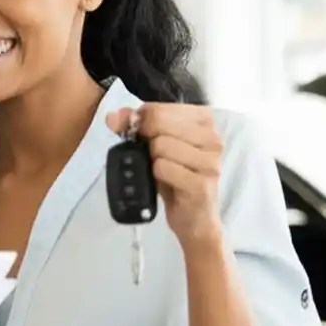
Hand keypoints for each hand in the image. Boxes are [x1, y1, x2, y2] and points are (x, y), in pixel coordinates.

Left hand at [107, 103, 224, 252]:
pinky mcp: (202, 183)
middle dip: (146, 140)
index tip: (140, 136)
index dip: (140, 122)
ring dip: (152, 160)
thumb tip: (113, 116)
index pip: (158, 108)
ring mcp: (211, 161)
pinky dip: (156, 175)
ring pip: (161, 145)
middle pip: (158, 123)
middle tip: (152, 157)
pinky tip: (168, 182)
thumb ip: (133, 126)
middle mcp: (213, 138)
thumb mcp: (153, 147)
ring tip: (163, 171)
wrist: (193, 217)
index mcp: (204, 121)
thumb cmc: (175, 177)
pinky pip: (163, 168)